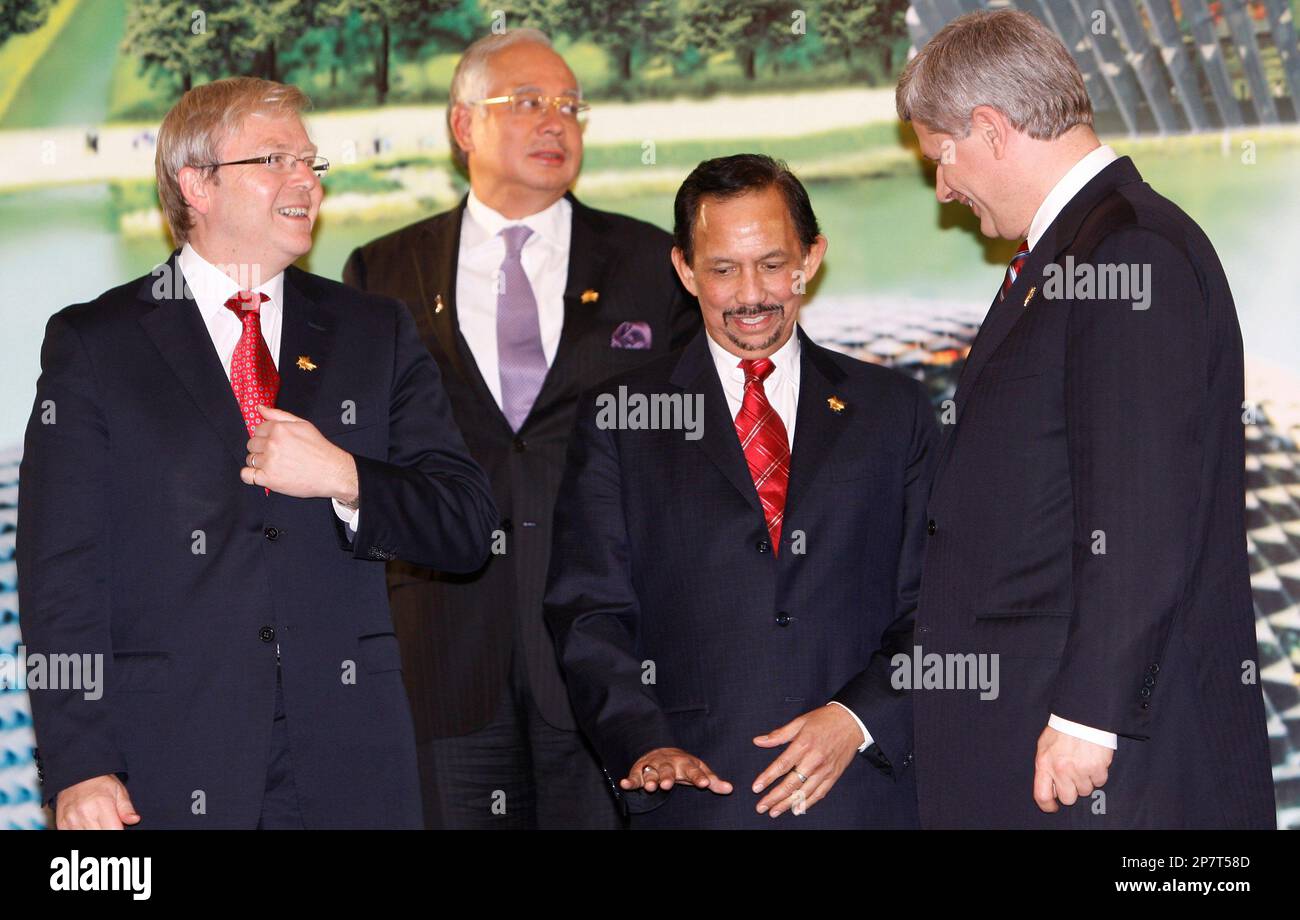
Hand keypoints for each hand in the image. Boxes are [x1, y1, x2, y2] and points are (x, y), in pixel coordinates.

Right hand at [55, 774, 139, 829]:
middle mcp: (85, 814)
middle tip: (109, 823)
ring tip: (98, 823)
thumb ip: (126, 808)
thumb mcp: (118, 791)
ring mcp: (71, 820)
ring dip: (94, 832)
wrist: (76, 775)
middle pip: (100, 835)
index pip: (113, 830)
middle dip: (107, 831)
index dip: (118, 830)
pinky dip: (81, 832)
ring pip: (86, 837)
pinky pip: (72, 835)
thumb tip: (135, 820)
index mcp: (102, 805)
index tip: (119, 827)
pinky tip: (87, 825)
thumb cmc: (100, 783)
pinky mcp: (62, 824)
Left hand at [241, 405, 358, 502]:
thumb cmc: (320, 449)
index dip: (265, 437)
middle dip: (261, 449)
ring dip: (259, 463)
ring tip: (275, 466)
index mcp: (279, 429)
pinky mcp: (269, 479)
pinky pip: (246, 475)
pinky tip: (263, 475)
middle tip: (277, 455)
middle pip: (251, 444)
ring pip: (250, 459)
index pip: (257, 429)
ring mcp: (270, 462)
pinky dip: (251, 476)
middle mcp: (272, 444)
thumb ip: (279, 415)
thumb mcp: (303, 424)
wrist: (332, 472)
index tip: (275, 443)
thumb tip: (259, 408)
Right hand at [622, 747, 732, 794]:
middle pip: (668, 771)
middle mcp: (668, 764)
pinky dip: (629, 780)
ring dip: (650, 779)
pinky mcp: (639, 771)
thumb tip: (730, 789)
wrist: (660, 750)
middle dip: (667, 777)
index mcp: (685, 764)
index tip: (704, 783)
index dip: (699, 777)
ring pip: (651, 773)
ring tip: (651, 787)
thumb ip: (712, 780)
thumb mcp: (698, 770)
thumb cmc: (683, 765)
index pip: (693, 770)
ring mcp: (653, 767)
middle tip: (667, 785)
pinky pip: (634, 776)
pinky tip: (624, 784)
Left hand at [751, 704, 861, 817]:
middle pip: (791, 784)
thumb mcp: (799, 722)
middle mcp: (813, 760)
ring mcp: (824, 770)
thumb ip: (779, 735)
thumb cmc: (824, 720)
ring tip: (774, 811)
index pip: (782, 765)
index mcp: (803, 744)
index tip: (756, 788)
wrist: (851, 722)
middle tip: (761, 807)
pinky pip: (819, 793)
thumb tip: (758, 741)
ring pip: (804, 792)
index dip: (768, 778)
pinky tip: (797, 809)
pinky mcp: (833, 776)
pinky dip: (808, 803)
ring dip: (788, 804)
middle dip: (774, 797)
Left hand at [1033, 724, 1112, 811]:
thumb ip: (1045, 768)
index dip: (1048, 805)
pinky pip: (1099, 782)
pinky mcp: (1097, 767)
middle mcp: (1061, 770)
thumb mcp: (1044, 747)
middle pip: (1068, 798)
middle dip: (1071, 791)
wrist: (1081, 716)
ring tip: (1083, 763)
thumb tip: (1051, 788)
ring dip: (1085, 781)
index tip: (1053, 806)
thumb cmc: (1062, 731)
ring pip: (1085, 791)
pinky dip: (1098, 774)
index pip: (1042, 795)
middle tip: (1072, 777)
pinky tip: (1093, 760)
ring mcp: (1080, 770)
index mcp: (1044, 764)